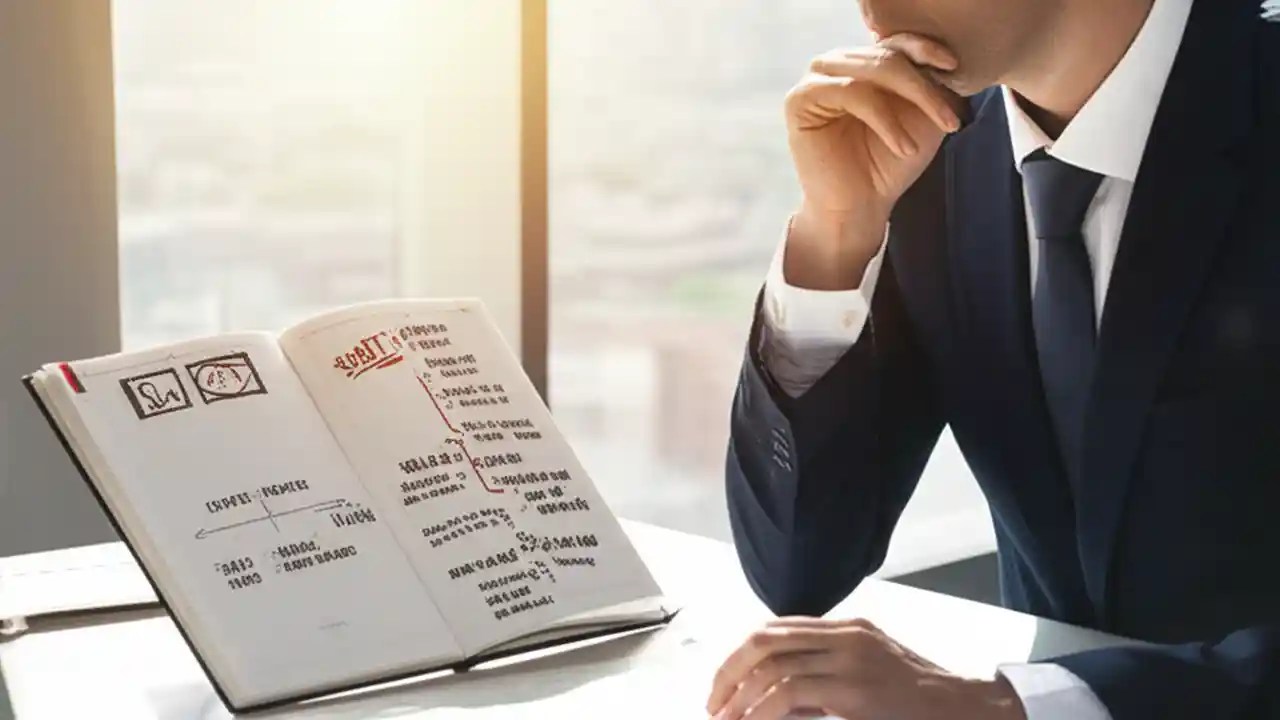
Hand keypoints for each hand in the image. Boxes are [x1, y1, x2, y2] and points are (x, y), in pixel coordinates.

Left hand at [705, 617, 1026, 719]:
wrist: (967, 709)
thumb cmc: (919, 702)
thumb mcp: (869, 676)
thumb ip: (826, 675)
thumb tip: (775, 697)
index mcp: (848, 628)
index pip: (776, 628)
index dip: (740, 655)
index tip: (723, 684)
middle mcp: (847, 635)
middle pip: (765, 639)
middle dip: (729, 670)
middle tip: (714, 702)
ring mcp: (851, 658)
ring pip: (773, 664)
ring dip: (740, 695)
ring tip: (725, 718)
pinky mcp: (855, 689)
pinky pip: (790, 692)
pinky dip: (762, 709)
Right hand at [783, 35, 963, 289]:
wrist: (859, 208)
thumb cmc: (890, 164)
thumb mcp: (922, 117)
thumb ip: (930, 83)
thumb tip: (948, 55)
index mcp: (862, 62)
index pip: (897, 41)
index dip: (926, 49)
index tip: (954, 67)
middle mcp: (836, 63)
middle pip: (889, 55)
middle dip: (926, 86)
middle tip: (951, 118)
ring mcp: (815, 78)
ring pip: (874, 69)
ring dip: (914, 98)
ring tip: (937, 131)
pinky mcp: (800, 99)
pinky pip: (852, 92)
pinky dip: (885, 118)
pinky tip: (902, 146)